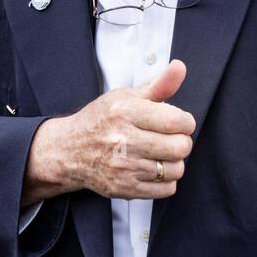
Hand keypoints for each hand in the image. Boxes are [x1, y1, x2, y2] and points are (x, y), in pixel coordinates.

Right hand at [22, 60, 195, 203]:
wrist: (70, 151)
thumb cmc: (102, 119)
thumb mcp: (126, 96)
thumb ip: (158, 84)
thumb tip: (180, 67)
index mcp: (125, 112)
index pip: (175, 121)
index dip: (186, 122)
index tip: (179, 122)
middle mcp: (123, 140)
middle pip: (180, 147)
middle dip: (182, 141)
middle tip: (170, 138)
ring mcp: (124, 167)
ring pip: (176, 170)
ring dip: (174, 161)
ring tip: (160, 153)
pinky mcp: (125, 189)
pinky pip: (166, 189)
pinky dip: (166, 180)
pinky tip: (152, 168)